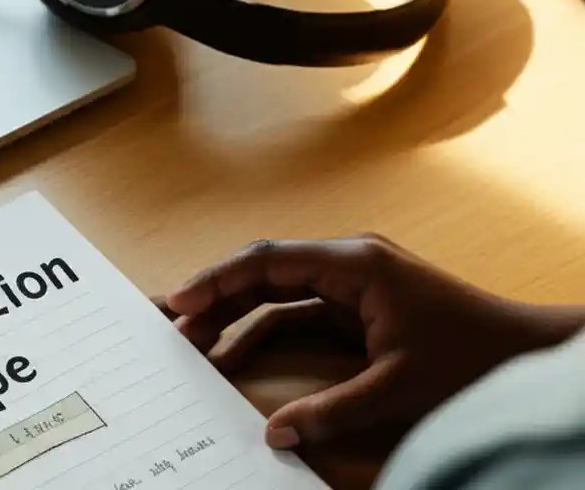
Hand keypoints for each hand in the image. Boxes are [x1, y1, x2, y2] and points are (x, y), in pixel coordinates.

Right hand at [161, 234, 584, 449]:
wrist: (525, 351)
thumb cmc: (472, 356)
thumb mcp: (399, 387)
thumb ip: (333, 410)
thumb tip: (275, 436)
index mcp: (355, 263)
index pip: (268, 261)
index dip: (217, 280)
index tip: (179, 300)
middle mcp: (347, 263)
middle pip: (263, 271)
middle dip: (215, 296)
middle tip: (173, 324)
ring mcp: (351, 282)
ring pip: (274, 290)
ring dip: (233, 313)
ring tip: (192, 340)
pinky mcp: (355, 306)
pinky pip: (295, 312)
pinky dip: (262, 329)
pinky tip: (233, 354)